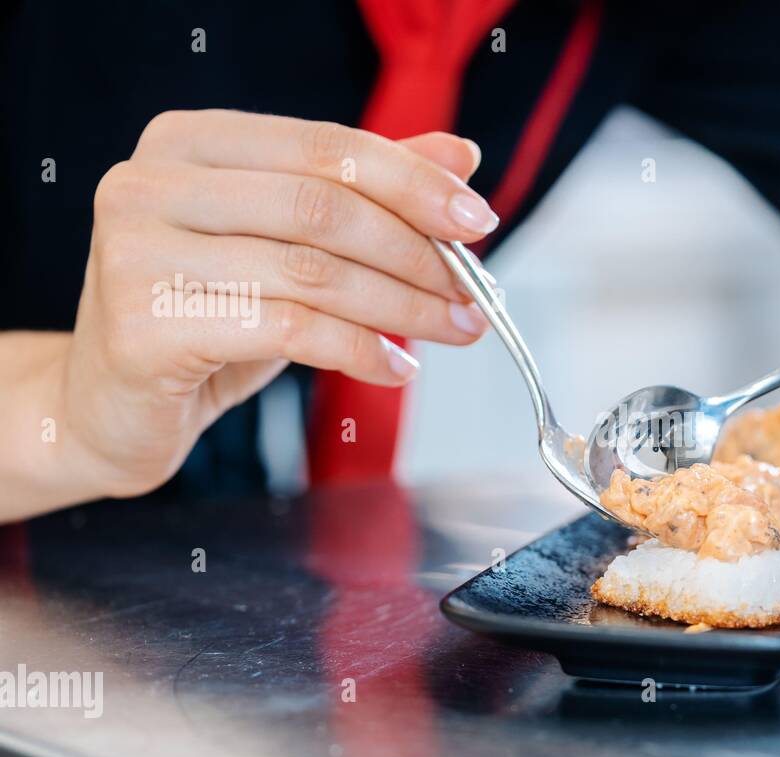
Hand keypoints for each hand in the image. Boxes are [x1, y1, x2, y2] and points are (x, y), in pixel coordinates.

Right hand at [60, 110, 498, 496]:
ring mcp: (137, 251)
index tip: (478, 221)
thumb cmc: (210, 316)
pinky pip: (286, 330)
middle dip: (417, 254)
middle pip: (324, 208)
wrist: (115, 405)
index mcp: (191, 142)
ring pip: (312, 271)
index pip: (327, 147)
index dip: (414, 183)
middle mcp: (150, 183)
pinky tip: (397, 367)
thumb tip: (461, 157)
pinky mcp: (144, 325)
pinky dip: (359, 350)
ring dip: (402, 307)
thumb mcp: (293, 247)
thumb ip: (367, 195)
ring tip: (453, 331)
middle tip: (472, 296)